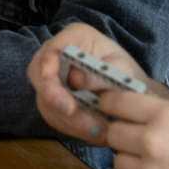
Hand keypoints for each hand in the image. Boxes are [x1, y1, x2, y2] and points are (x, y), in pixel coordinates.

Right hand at [27, 23, 155, 143]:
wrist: (129, 93)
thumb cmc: (126, 74)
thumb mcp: (121, 70)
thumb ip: (99, 75)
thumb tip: (76, 80)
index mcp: (74, 37)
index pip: (52, 48)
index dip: (47, 65)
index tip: (51, 82)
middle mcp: (56, 54)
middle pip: (39, 74)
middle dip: (54, 97)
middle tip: (72, 113)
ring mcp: (50, 76)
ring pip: (44, 99)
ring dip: (67, 118)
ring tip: (96, 130)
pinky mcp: (51, 98)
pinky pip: (51, 114)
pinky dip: (70, 126)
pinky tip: (92, 131)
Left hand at [101, 88, 168, 168]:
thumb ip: (167, 118)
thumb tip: (139, 116)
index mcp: (166, 116)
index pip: (116, 102)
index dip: (109, 105)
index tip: (108, 108)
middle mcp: (151, 141)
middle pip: (112, 133)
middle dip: (123, 137)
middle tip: (141, 143)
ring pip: (120, 162)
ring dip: (134, 164)